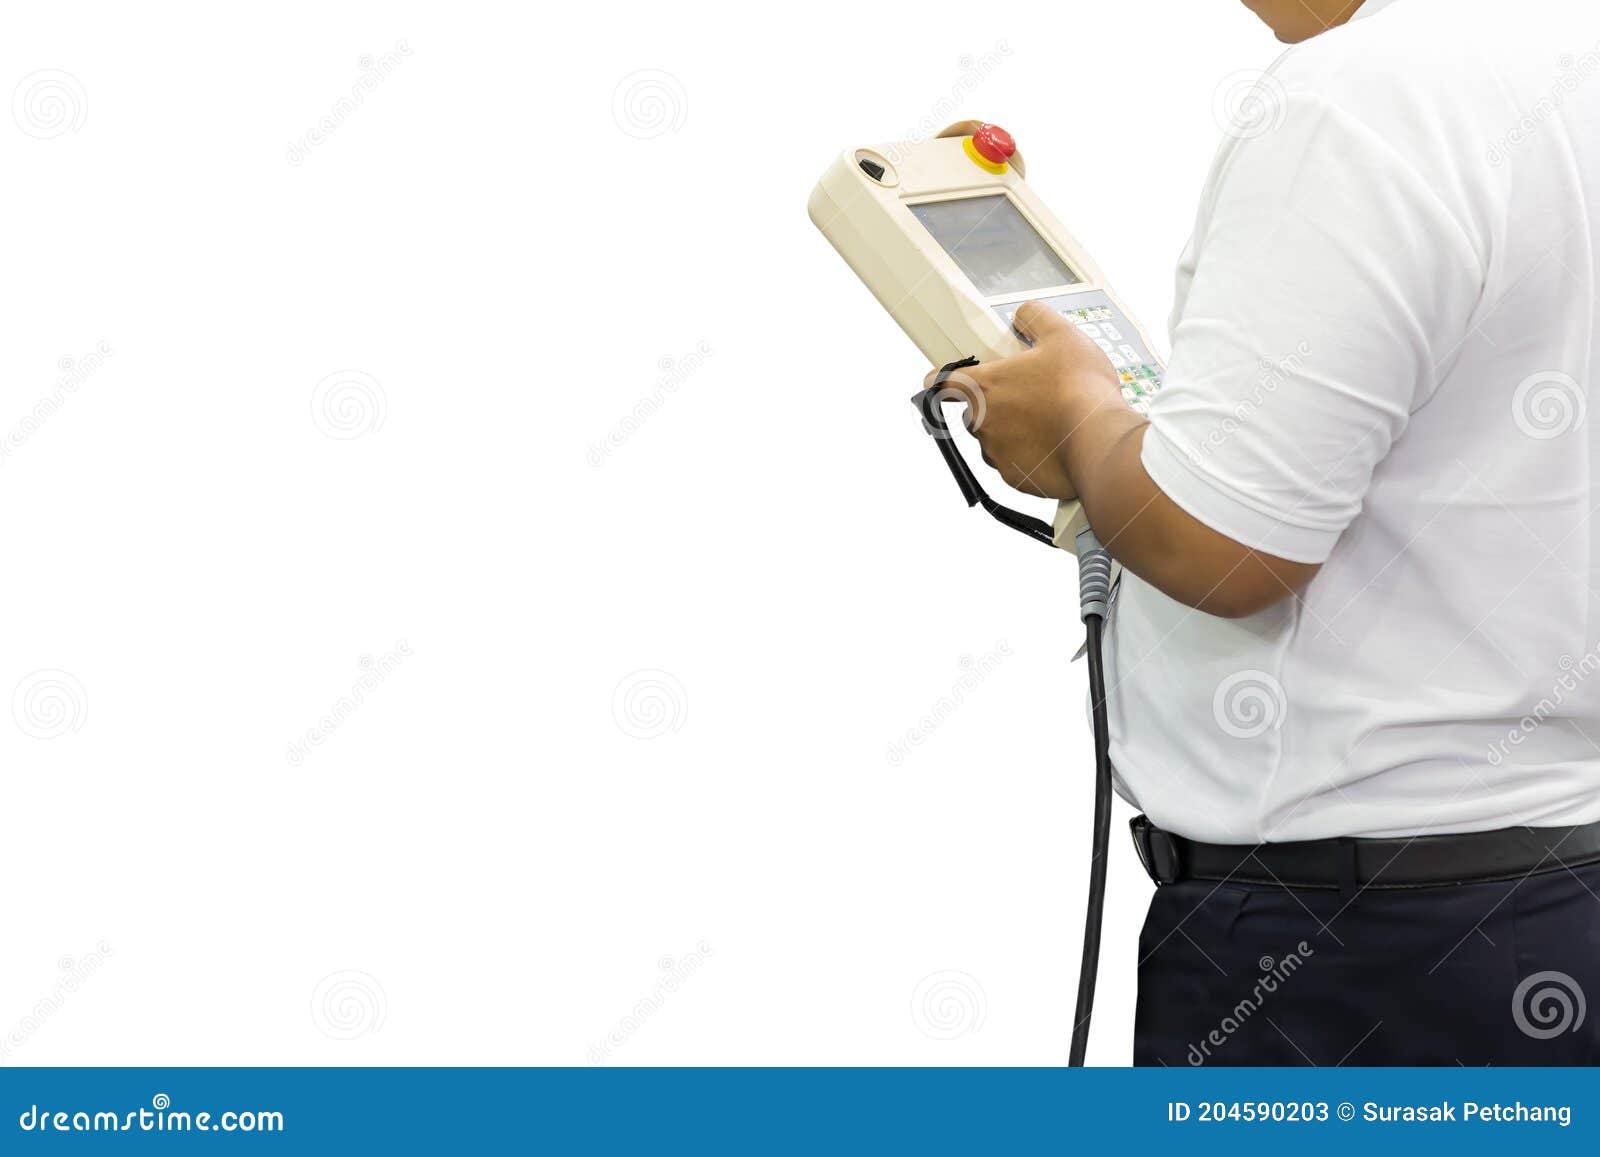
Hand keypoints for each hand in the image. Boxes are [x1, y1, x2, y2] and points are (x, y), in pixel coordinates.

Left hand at [923, 300, 1122, 499]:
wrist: (1100, 441)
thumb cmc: (1081, 389)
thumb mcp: (1062, 335)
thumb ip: (1036, 318)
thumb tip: (1023, 313)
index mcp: (986, 386)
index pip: (942, 383)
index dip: (942, 380)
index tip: (943, 381)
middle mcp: (983, 422)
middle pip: (975, 412)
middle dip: (996, 405)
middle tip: (1027, 397)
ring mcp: (997, 453)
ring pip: (995, 440)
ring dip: (1013, 432)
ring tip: (1048, 422)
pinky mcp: (1014, 477)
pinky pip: (1014, 464)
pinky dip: (1029, 456)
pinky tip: (1054, 445)